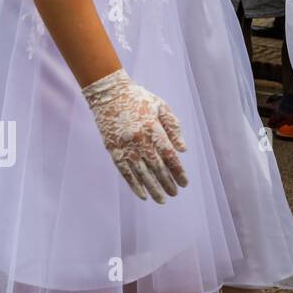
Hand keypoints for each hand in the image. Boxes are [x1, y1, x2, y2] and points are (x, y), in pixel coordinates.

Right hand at [81, 68, 187, 202]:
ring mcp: (125, 146)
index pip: (170, 157)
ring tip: (161, 199)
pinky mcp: (113, 149)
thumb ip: (173, 127)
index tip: (184, 183)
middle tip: (174, 194)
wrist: (108, 93)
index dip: (178, 172)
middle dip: (167, 183)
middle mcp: (140, 140)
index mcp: (154, 129)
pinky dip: (134, 184)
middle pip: (157, 168)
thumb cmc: (137, 98)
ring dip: (152, 188)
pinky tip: (142, 194)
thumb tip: (182, 150)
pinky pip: (124, 171)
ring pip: (142, 173)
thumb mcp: (161, 106)